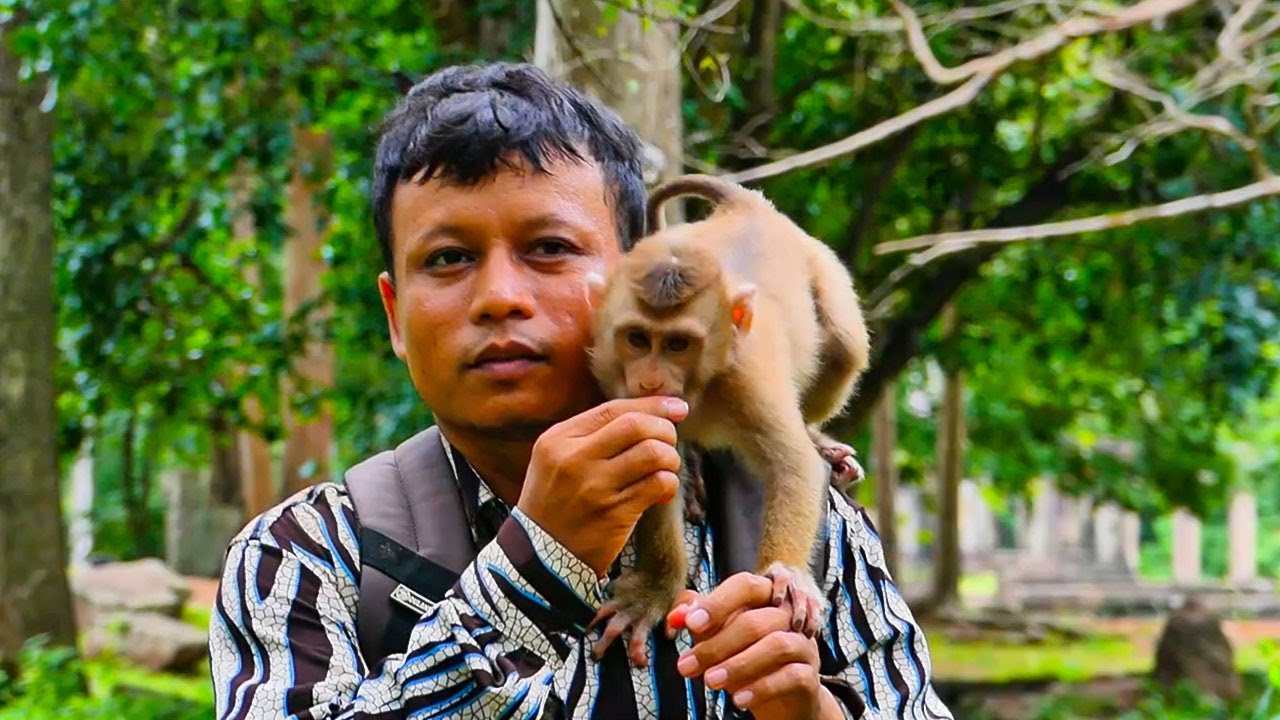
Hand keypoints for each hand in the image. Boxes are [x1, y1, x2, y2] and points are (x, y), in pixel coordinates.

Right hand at [518, 396, 688, 574]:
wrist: (540, 555)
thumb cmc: (553, 502)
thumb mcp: (554, 459)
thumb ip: (590, 435)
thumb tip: (647, 413)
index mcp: (558, 439)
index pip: (614, 409)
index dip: (651, 405)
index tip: (675, 407)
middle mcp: (575, 459)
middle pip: (636, 425)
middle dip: (664, 428)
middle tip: (669, 440)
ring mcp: (596, 487)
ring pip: (653, 453)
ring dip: (670, 457)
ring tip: (666, 466)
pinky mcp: (615, 514)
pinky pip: (658, 485)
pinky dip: (669, 483)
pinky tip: (663, 489)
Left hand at [667, 573, 841, 719]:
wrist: (784, 698)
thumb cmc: (748, 658)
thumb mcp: (720, 636)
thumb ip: (699, 621)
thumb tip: (675, 616)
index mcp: (766, 598)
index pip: (745, 586)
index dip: (717, 602)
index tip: (689, 623)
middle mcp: (788, 616)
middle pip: (755, 620)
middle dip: (716, 644)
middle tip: (686, 665)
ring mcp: (803, 645)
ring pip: (776, 645)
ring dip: (738, 664)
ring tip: (710, 681)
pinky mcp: (810, 675)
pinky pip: (791, 676)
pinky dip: (761, 687)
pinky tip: (738, 700)